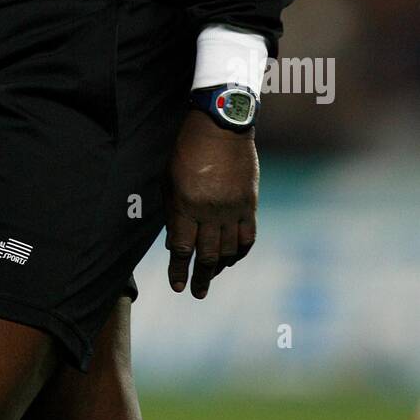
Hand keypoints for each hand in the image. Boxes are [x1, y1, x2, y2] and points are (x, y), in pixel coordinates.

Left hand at [163, 107, 257, 298]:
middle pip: (206, 255)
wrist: (221, 127)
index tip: (177, 287)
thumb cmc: (187, 150)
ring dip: (219, 268)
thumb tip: (175, 244)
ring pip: (228, 250)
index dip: (179, 271)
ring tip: (211, 276)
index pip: (182, 248)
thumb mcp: (169, 179)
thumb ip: (172, 212)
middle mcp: (210, 211)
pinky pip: (248, 237)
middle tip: (197, 292)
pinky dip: (240, 252)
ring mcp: (232, 209)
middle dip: (200, 277)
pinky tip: (232, 259)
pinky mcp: (249, 204)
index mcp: (186, 204)